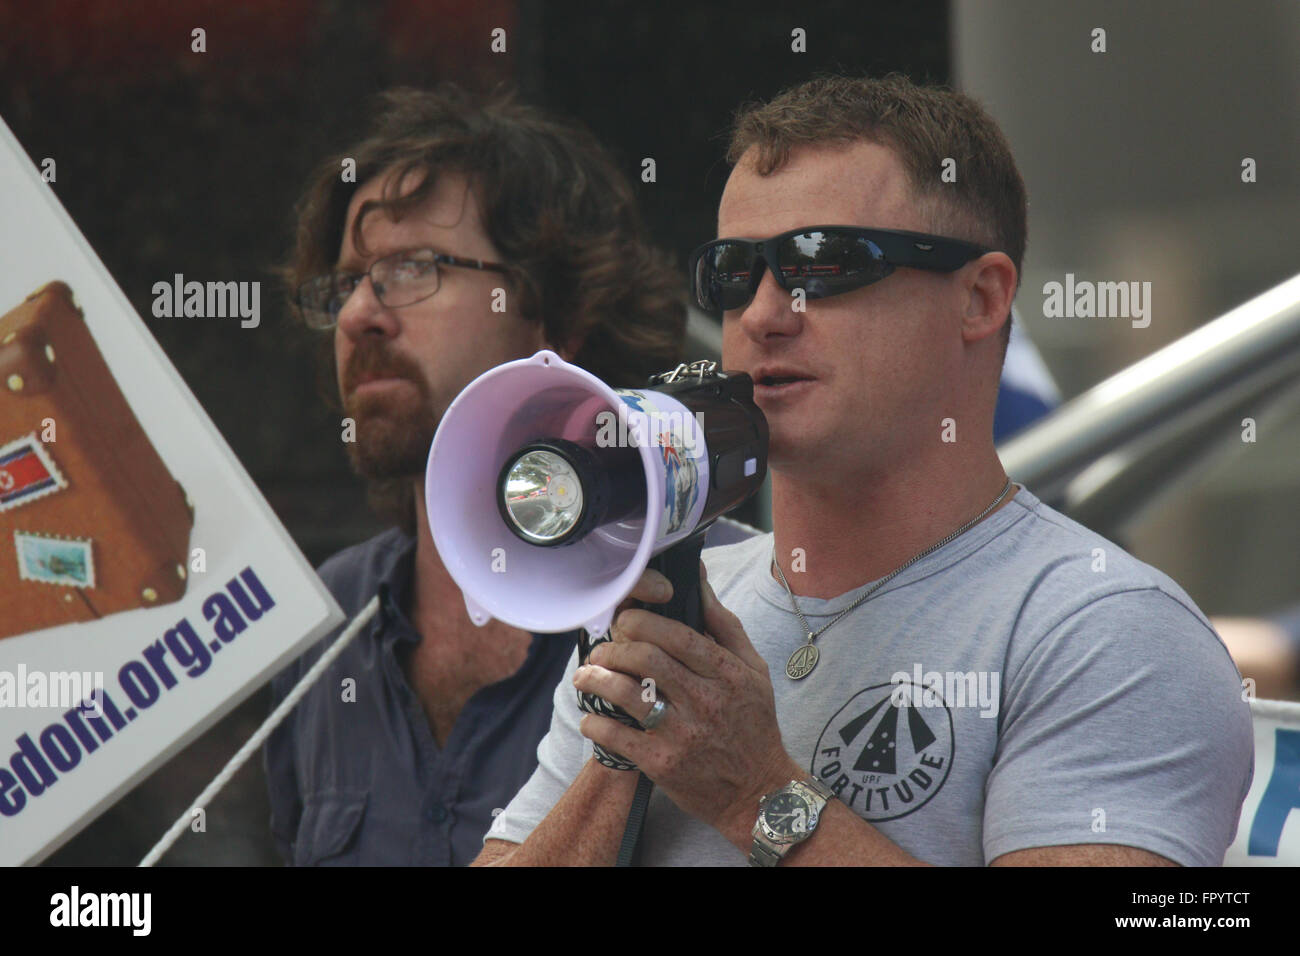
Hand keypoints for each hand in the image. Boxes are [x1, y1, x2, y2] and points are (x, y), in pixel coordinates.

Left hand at [573, 561, 801, 846]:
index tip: (625, 621)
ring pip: (625, 694)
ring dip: (595, 679)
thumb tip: (697, 578)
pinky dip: (595, 724)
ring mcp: (682, 734)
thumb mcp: (753, 669)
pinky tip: (592, 718)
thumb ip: (724, 624)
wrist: (759, 792)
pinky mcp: (662, 764)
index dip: (642, 621)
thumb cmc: (754, 723)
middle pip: (646, 659)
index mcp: (726, 673)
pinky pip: (616, 737)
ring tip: (585, 675)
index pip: (676, 635)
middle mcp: (705, 701)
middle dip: (613, 647)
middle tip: (602, 648)